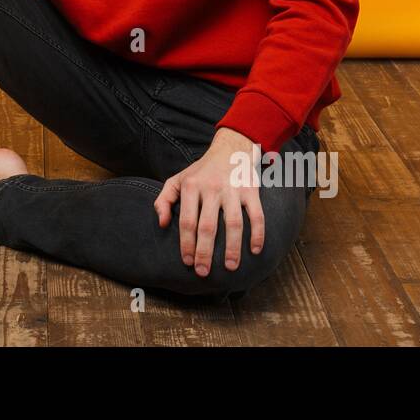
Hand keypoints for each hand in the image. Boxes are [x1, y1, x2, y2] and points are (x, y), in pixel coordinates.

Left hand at [154, 127, 264, 276]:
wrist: (230, 148)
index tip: (187, 262)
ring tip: (229, 267)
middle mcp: (212, 188)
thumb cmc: (201, 171)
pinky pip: (257, 215)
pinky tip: (255, 250)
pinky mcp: (251, 190)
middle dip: (205, 252)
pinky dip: (258, 233)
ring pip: (233, 223)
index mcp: (191, 186)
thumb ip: (164, 199)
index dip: (186, 244)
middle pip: (208, 225)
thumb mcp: (177, 179)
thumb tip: (162, 223)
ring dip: (232, 247)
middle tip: (203, 272)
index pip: (187, 221)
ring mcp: (233, 189)